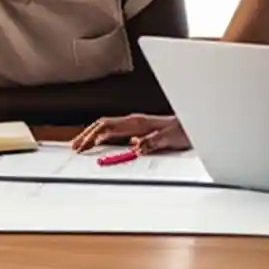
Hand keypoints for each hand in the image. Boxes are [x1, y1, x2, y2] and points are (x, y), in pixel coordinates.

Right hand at [70, 114, 189, 153]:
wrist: (194, 126)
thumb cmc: (182, 130)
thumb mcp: (169, 138)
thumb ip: (152, 142)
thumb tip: (135, 147)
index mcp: (137, 122)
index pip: (107, 126)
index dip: (92, 135)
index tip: (81, 145)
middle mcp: (134, 121)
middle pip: (102, 125)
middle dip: (87, 135)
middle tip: (75, 147)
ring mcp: (135, 125)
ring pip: (107, 127)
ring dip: (93, 135)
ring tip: (81, 144)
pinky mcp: (139, 130)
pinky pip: (115, 131)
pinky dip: (103, 136)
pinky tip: (100, 143)